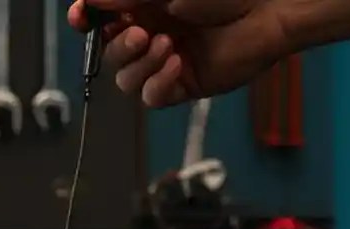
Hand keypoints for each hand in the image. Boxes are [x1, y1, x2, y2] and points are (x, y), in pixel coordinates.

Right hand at [68, 0, 291, 107]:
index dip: (85, 21)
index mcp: (142, 9)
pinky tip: (177, 64)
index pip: (99, 21)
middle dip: (119, 46)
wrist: (267, 13)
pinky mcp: (183, 86)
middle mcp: (149, 35)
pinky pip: (152, 97)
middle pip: (109, 53)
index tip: (82, 17)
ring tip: (168, 46)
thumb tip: (91, 0)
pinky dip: (157, 83)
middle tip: (142, 33)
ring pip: (126, 80)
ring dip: (139, 65)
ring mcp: (165, 63)